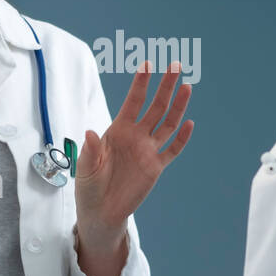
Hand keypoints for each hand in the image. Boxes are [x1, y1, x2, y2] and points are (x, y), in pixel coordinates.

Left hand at [74, 61, 193, 242]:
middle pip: (155, 107)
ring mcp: (148, 150)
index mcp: (118, 130)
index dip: (140, 84)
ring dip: (178, 106)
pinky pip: (172, 150)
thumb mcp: (86, 168)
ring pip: (167, 124)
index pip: (132, 102)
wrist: (101, 212)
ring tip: (187, 86)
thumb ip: (90, 150)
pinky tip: (189, 123)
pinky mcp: (156, 167)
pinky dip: (182, 138)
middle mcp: (136, 136)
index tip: (147, 64)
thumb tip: (90, 133)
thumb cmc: (89, 186)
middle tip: (175, 65)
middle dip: (165, 86)